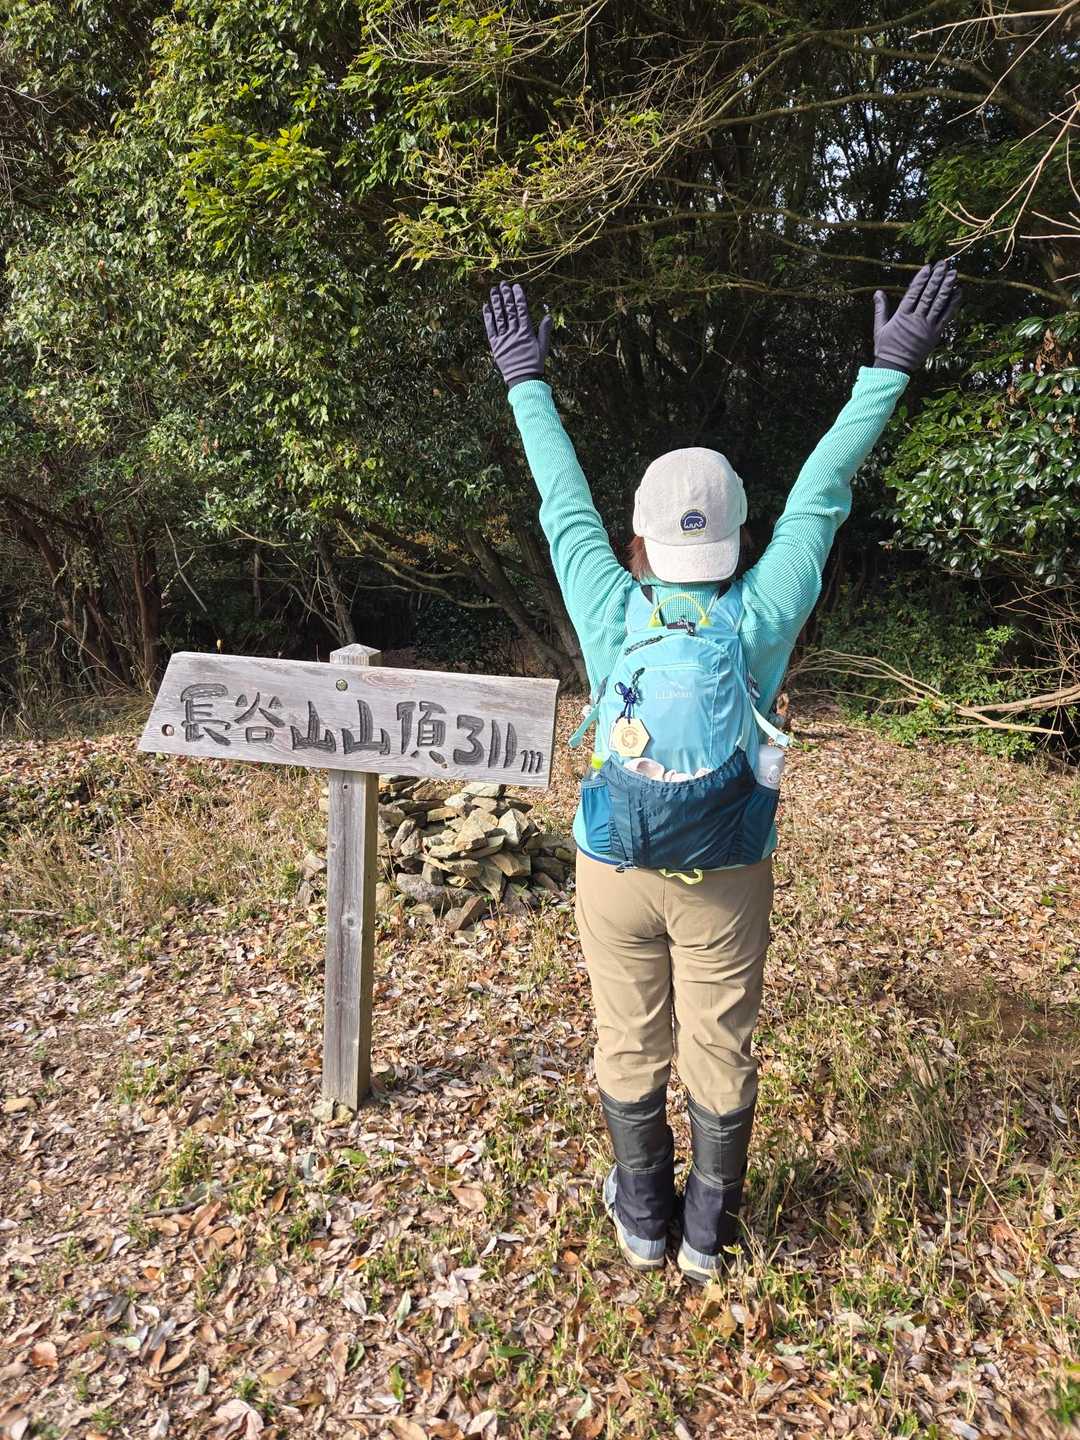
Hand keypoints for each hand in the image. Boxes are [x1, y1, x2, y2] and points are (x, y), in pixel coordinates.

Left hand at [483, 281, 552, 388]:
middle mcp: (514, 333)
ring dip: (496, 303)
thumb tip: (549, 316)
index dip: (518, 298)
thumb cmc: (534, 364)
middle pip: (510, 311)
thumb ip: (545, 331)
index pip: (522, 311)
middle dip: (506, 297)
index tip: (516, 287)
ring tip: (493, 291)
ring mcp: (504, 339)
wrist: (523, 379)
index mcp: (526, 332)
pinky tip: (486, 307)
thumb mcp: (543, 347)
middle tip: (503, 284)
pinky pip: (491, 329)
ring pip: (499, 317)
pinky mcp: (496, 345)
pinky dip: (488, 318)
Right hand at [873, 259, 961, 373]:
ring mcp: (927, 327)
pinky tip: (958, 292)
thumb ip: (880, 308)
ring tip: (953, 273)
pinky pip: (947, 316)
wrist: (895, 367)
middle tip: (944, 264)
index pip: (913, 293)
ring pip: (939, 303)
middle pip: (928, 294)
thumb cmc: (886, 348)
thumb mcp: (879, 327)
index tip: (928, 267)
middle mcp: (916, 319)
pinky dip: (953, 304)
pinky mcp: (935, 334)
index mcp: (901, 316)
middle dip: (937, 278)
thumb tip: (878, 292)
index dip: (921, 279)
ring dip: (947, 287)